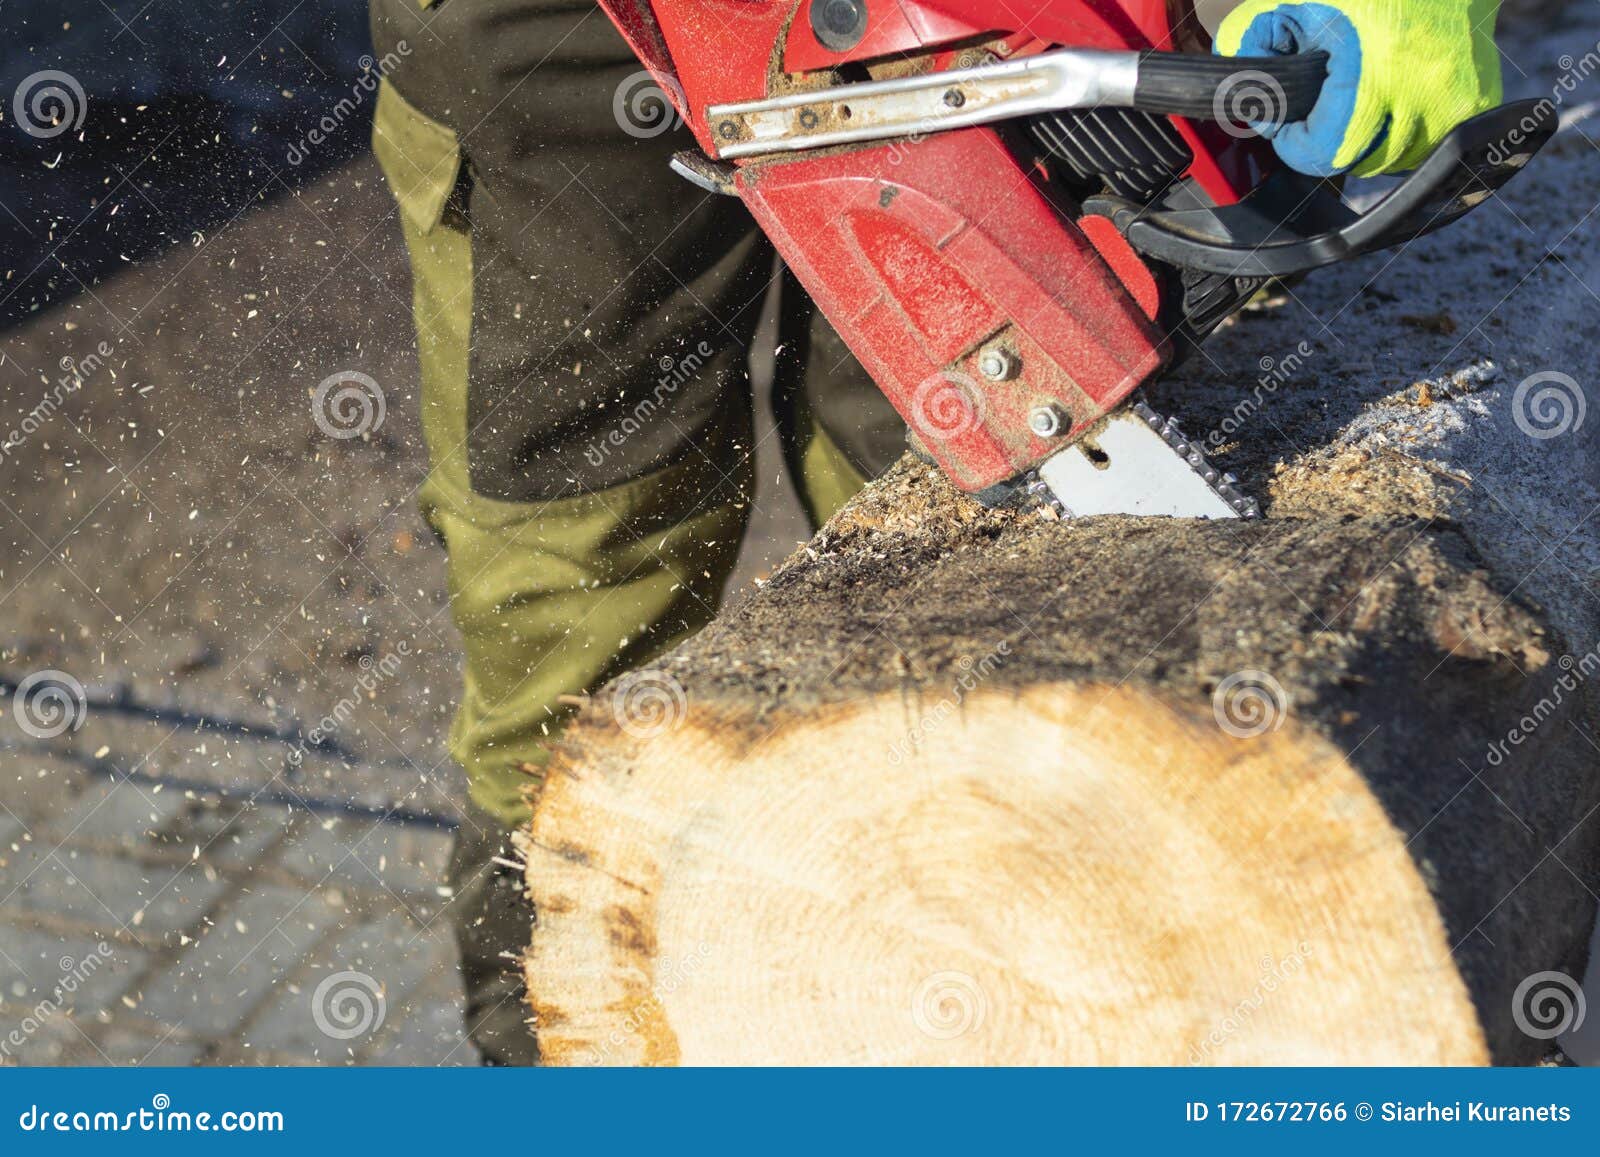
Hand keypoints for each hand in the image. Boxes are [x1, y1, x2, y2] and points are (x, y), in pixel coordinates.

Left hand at [1214, 0, 1503, 176]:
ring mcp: (1459, 101)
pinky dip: (1406, 138)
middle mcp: (1427, 90)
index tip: (1287, 124)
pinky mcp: (1480, 104)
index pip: (1325, 153)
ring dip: (1368, 144)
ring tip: (1359, 101)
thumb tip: (1238, 91)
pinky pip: (1430, 151)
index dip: (1294, 144)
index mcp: (1379, 69)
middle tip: (1324, 106)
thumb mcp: (1299, 1)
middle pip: (1358, 163)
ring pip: (1395, 163)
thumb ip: (1254, 40)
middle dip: (1331, 142)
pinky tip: (1394, 105)